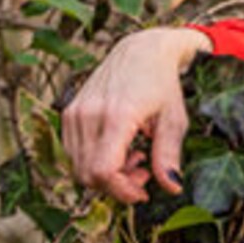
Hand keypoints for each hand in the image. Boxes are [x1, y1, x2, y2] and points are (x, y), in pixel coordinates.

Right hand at [60, 26, 212, 204]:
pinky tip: (120, 150)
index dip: (122, 192)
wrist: (141, 51)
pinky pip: (75, 154)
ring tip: (135, 158)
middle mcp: (88, 113)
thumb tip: (172, 187)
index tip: (142, 192)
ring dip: (106, 175)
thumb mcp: (174, 120)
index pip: (103, 171)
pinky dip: (95, 162)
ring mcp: (74, 113)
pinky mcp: (69, 113)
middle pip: (89, 175)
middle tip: (143, 172)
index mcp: (116, 115)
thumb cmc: (162, 84)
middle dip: (117, 186)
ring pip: (79, 168)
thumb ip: (168, 155)